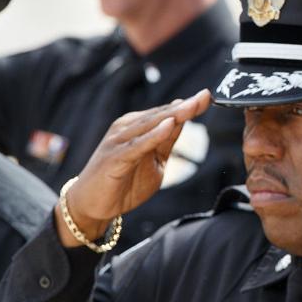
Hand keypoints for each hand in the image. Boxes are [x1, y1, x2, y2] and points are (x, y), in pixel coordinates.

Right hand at [56, 91, 211, 246]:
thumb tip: (184, 120)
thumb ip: (167, 142)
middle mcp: (127, 128)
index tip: (209, 96)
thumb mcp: (155, 161)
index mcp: (138, 127)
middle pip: (161, 115)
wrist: (92, 205)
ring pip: (150, 125)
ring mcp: (119, 141)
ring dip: (173, 115)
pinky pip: (137, 145)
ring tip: (193, 105)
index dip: (188, 105)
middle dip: (185, 106)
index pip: (167, 114)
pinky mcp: (114, 157)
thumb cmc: (124, 182)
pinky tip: (169, 126)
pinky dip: (153, 135)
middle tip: (206, 96)